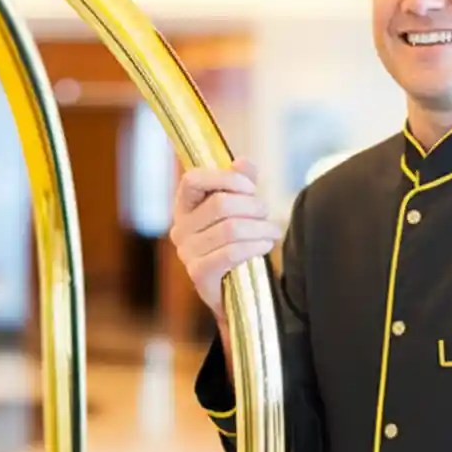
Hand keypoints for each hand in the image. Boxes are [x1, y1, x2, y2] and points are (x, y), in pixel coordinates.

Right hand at [169, 158, 281, 321]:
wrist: (238, 290)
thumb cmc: (238, 242)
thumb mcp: (241, 208)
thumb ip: (241, 182)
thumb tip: (242, 161)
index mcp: (185, 206)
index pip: (193, 179)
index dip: (226, 178)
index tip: (251, 188)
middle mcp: (180, 228)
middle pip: (220, 204)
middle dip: (252, 206)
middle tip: (267, 213)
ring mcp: (187, 253)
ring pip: (230, 229)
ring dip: (260, 228)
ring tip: (272, 232)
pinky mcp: (199, 275)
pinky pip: (231, 253)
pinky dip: (254, 246)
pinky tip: (266, 246)